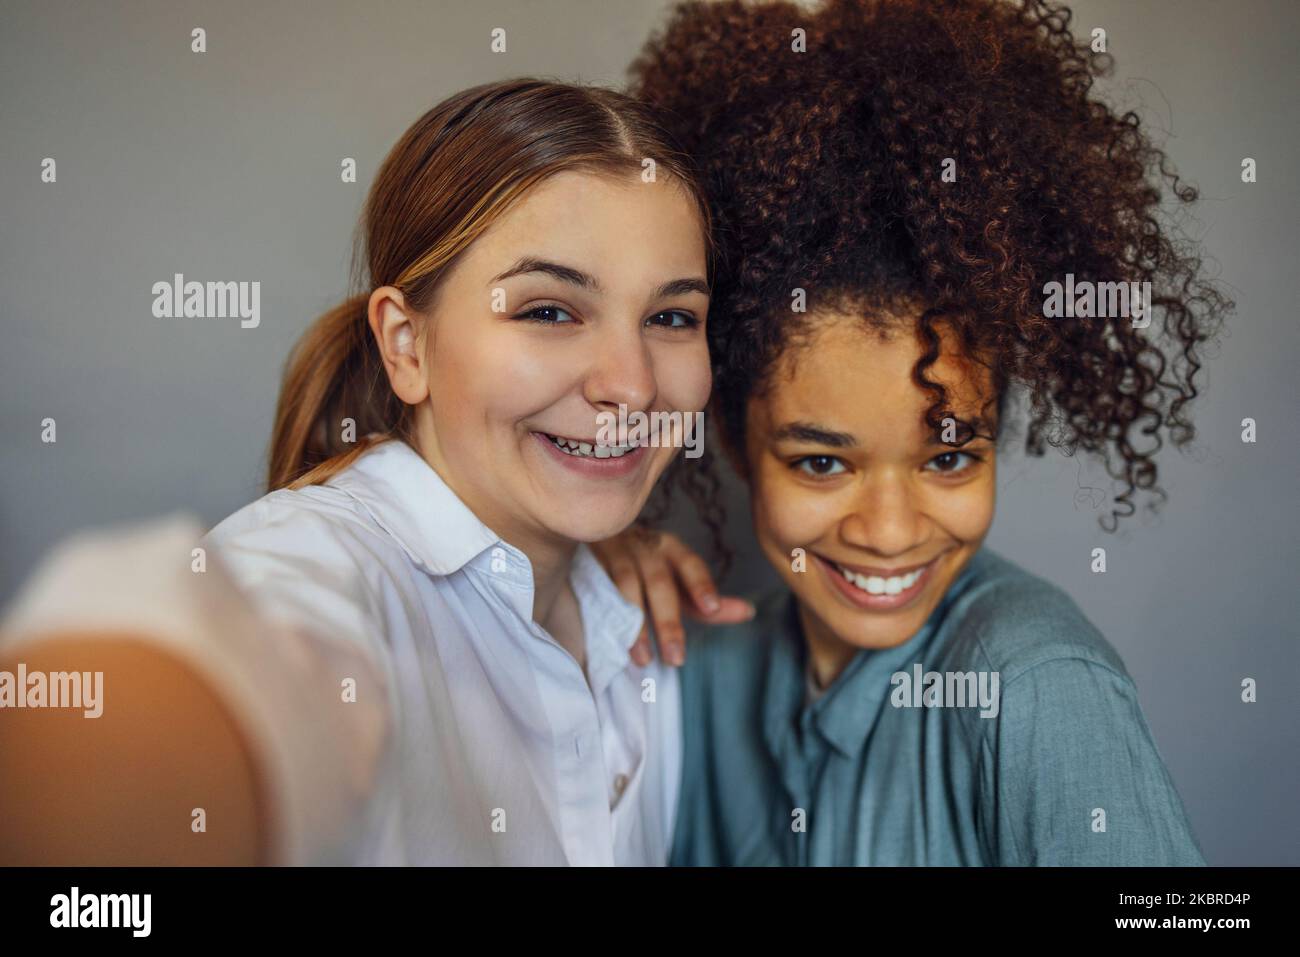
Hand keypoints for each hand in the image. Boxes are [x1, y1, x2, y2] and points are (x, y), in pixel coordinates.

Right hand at [591, 527, 753, 667]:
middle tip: (676, 659)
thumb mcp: (677, 584)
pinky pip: (597, 586)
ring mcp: (614, 549)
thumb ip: (707, 601)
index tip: (711, 609)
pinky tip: (612, 638)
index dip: (701, 585)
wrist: (596, 537)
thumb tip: (749, 612)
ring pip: (626, 587)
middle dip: (668, 622)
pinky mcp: (587, 558)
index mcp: (670, 547)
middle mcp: (644, 544)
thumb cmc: (645, 570)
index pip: (690, 564)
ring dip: (635, 626)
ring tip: (643, 660)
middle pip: (659, 582)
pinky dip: (606, 612)